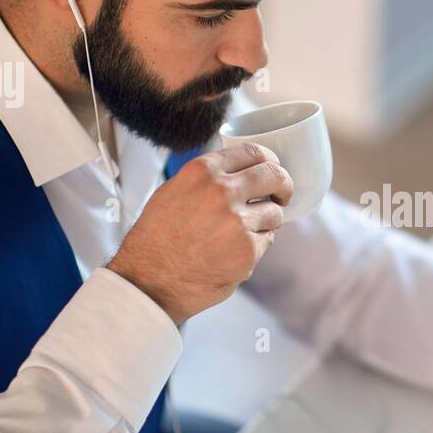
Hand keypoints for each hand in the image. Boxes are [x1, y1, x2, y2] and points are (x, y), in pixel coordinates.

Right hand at [107, 143, 292, 325]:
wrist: (149, 280)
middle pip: (274, 176)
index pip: (253, 152)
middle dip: (283, 186)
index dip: (270, 161)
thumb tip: (239, 170)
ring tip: (241, 234)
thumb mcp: (173, 191)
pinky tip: (232, 252)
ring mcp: (237, 222)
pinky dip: (256, 246)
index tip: (273, 169)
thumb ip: (208, 178)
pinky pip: (266, 241)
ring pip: (274, 213)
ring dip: (266, 222)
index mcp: (203, 172)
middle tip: (282, 195)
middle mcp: (222, 192)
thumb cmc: (156, 239)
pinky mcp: (247, 251)